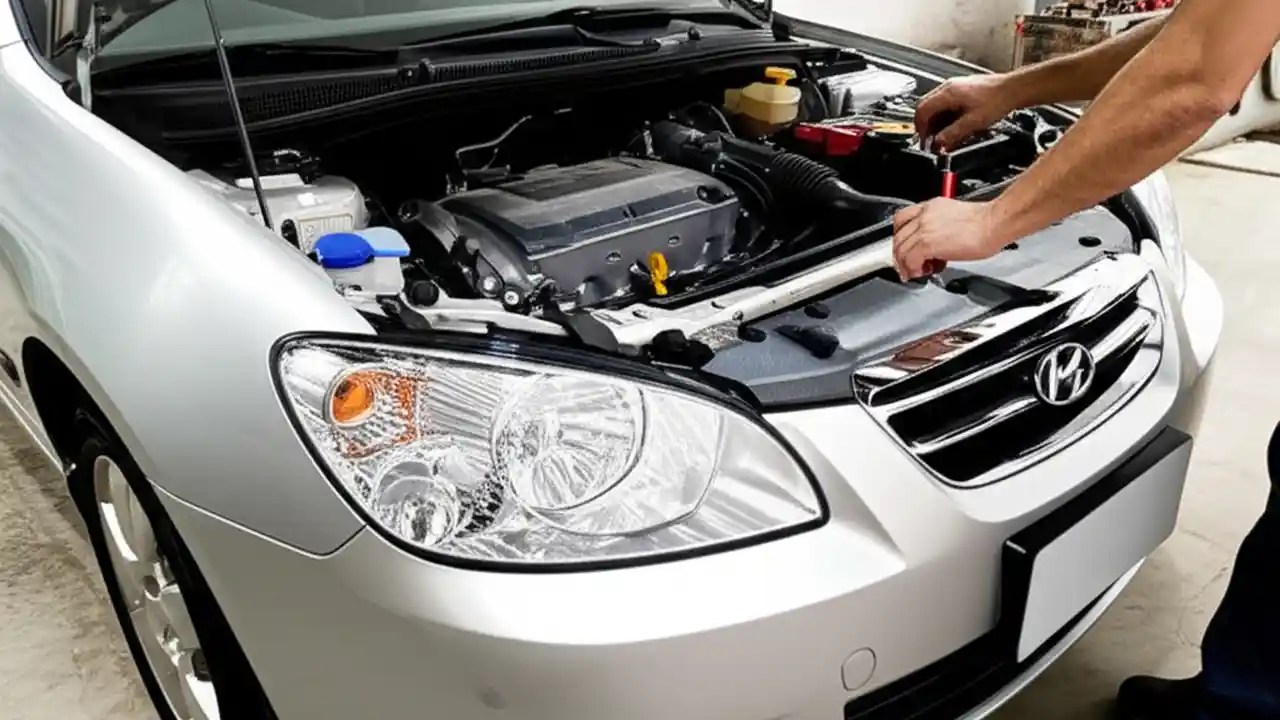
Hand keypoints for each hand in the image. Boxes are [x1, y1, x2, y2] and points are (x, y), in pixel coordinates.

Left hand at [892, 199, 1007, 280]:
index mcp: (932, 206)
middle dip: (901, 255)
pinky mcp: (927, 243)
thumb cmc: (986, 223)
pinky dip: (913, 269)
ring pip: (901, 249)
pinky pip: (909, 259)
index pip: (903, 219)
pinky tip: (923, 271)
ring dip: (906, 264)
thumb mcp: (957, 219)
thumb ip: (941, 228)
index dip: (900, 236)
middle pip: (898, 236)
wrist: (994, 223)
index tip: (905, 248)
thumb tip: (938, 245)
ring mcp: (924, 228)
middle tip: (909, 265)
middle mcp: (924, 215)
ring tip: (916, 272)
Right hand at [916, 75, 1018, 149]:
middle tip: (933, 141)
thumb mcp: (973, 123)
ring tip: (946, 136)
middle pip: (926, 108)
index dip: (920, 128)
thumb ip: (952, 134)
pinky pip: (946, 104)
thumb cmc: (998, 100)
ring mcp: (955, 87)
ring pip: (936, 107)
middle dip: (927, 127)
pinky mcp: (963, 90)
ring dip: (937, 123)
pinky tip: (955, 127)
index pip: (922, 110)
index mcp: (948, 93)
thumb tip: (938, 144)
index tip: (925, 142)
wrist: (1014, 89)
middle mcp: (948, 87)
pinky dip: (946, 117)